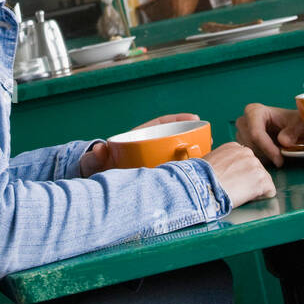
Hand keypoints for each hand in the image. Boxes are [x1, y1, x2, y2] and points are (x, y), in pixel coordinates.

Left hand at [78, 113, 199, 175]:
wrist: (95, 186)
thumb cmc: (96, 169)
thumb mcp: (94, 162)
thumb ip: (95, 157)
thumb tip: (100, 149)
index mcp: (136, 139)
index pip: (160, 124)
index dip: (177, 119)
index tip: (193, 117)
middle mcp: (146, 149)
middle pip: (172, 140)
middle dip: (191, 137)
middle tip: (208, 140)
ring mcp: (151, 163)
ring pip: (174, 157)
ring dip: (191, 157)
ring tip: (208, 159)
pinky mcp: (154, 179)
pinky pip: (171, 175)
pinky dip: (182, 176)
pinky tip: (195, 180)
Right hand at [203, 142, 276, 207]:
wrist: (202, 186)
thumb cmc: (200, 178)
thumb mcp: (209, 160)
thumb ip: (222, 160)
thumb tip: (223, 169)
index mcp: (234, 147)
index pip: (246, 160)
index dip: (240, 172)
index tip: (232, 180)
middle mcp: (247, 152)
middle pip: (256, 169)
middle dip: (249, 180)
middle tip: (235, 188)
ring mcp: (256, 165)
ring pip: (264, 180)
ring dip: (255, 188)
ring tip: (239, 193)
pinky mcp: (262, 180)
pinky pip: (270, 191)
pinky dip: (262, 197)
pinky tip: (247, 197)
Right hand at [235, 103, 303, 166]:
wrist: (295, 129)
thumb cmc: (296, 123)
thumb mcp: (301, 124)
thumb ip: (294, 131)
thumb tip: (283, 141)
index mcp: (254, 111)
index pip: (255, 133)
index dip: (267, 148)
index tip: (280, 160)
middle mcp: (244, 121)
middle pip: (251, 144)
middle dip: (267, 153)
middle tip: (283, 156)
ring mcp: (241, 134)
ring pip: (249, 152)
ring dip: (265, 157)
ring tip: (279, 153)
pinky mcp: (243, 145)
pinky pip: (249, 157)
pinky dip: (262, 160)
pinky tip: (272, 156)